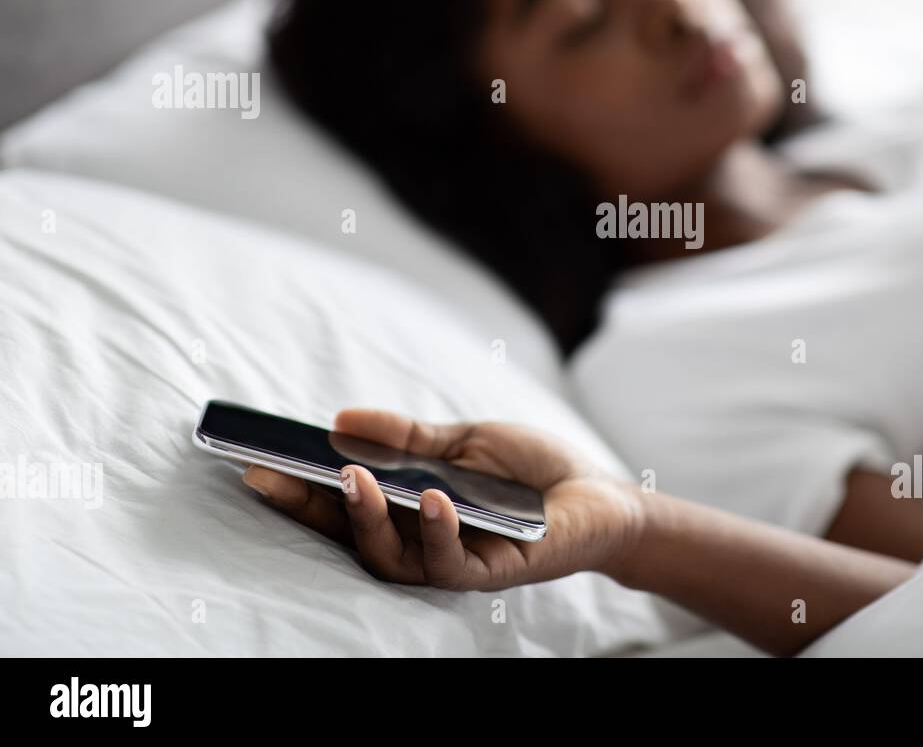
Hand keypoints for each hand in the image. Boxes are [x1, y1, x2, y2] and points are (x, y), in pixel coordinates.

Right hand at [241, 409, 645, 590]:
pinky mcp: (492, 572)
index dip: (298, 489)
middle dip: (311, 506)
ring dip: (368, 517)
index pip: (341, 506)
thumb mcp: (463, 439)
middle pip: (351, 536)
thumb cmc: (530, 470)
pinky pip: (453, 564)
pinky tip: (432, 497)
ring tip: (352, 477)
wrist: (598, 492)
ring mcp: (454, 560)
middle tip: (276, 473)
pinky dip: (439, 531)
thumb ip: (407, 436)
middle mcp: (420, 542)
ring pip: (393, 556)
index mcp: (407, 510)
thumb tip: (340, 420)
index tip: (254, 462)